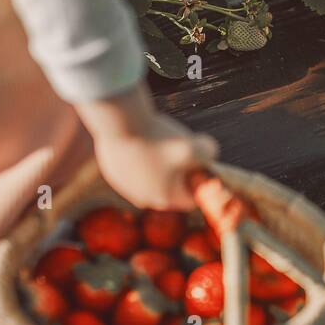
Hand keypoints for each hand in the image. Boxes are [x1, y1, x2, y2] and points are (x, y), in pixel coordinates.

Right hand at [77, 85, 218, 210]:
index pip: (192, 197)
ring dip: (157, 165)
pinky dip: (139, 158)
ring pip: (151, 179)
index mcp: (165, 199)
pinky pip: (133, 170)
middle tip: (176, 147)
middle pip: (171, 188)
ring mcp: (126, 188)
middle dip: (178, 172)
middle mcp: (144, 199)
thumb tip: (210, 153)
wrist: (119, 124)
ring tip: (157, 141)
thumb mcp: (192, 145)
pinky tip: (141, 140)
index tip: (196, 160)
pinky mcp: (114, 176)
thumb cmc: (157, 138)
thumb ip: (208, 152)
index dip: (198, 179)